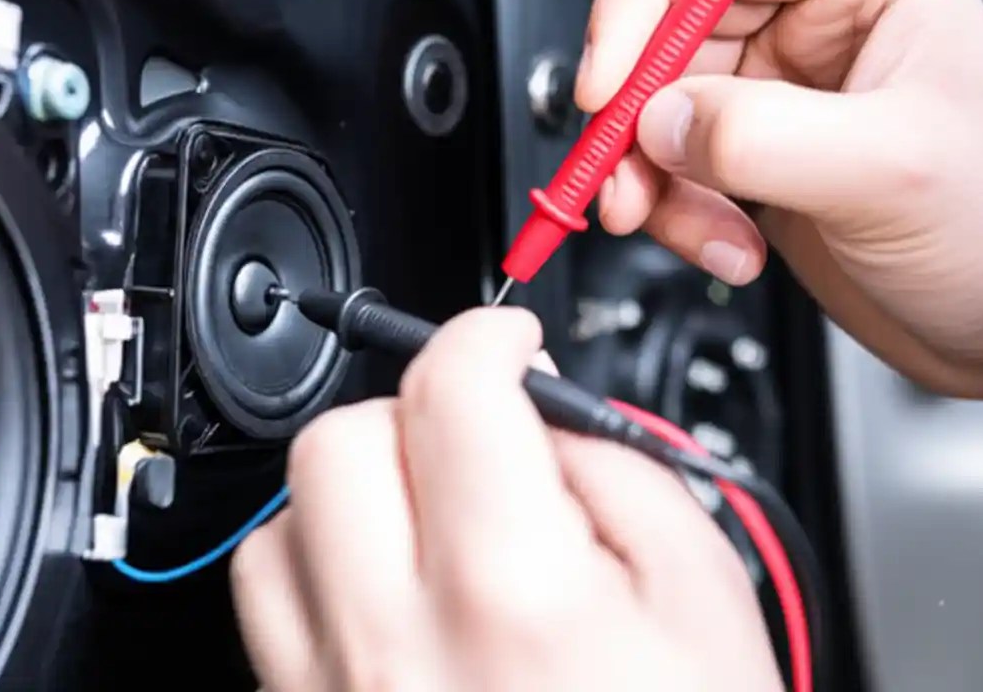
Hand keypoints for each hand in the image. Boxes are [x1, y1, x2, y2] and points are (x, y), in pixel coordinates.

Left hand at [231, 309, 780, 691]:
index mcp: (513, 596)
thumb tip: (547, 416)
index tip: (506, 343)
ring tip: (441, 522)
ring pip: (287, 521)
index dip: (485, 336)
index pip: (451, 388)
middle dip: (416, 411)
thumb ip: (620, 478)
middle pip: (341, 441)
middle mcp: (396, 646)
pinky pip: (273, 612)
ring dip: (360, 492)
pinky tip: (396, 591)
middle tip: (482, 439)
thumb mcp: (708, 606)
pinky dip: (324, 569)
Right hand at [580, 0, 982, 408]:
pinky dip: (676, 215)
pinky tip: (727, 247)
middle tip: (618, 177)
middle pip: (669, 36)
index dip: (644, 9)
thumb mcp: (886, 171)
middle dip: (633, 117)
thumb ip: (762, 137)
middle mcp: (817, 25)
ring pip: (659, 111)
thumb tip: (660, 120)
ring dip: (650, 179)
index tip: (611, 85)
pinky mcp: (755, 159)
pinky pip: (673, 170)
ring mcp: (780, 96)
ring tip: (678, 227)